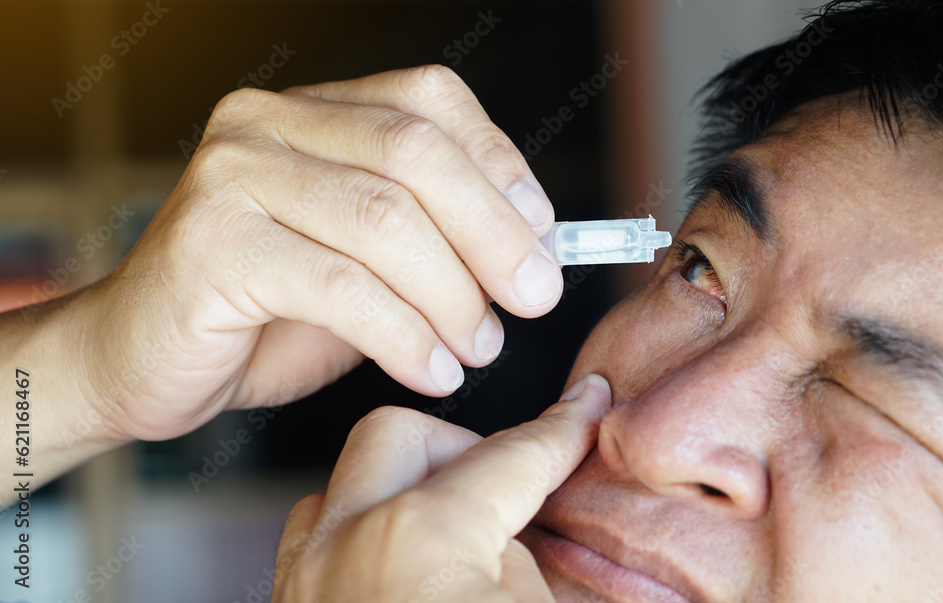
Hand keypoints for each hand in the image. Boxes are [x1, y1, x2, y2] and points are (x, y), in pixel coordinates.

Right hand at [75, 66, 562, 443]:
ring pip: (385, 221)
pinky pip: (341, 286)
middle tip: (535, 298)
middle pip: (415, 154)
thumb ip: (433, 240)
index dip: (500, 165)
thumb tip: (534, 251)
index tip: (546, 235)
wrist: (142, 358)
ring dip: (454, 295)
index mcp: (310, 110)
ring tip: (480, 348)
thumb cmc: (264, 313)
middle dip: (493, 234)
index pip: (429, 101)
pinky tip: (433, 371)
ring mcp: (232, 175)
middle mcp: (265, 122)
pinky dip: (405, 335)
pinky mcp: (211, 244)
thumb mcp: (363, 262)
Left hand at [271, 374, 610, 602]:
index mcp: (422, 540)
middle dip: (459, 445)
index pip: (512, 456)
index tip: (584, 409)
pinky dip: (361, 536)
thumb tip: (505, 535)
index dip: (562, 430)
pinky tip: (401, 570)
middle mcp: (348, 548)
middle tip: (503, 484)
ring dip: (400, 490)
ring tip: (448, 529)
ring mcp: (307, 583)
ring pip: (344, 484)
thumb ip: (521, 558)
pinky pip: (315, 542)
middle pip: (402, 434)